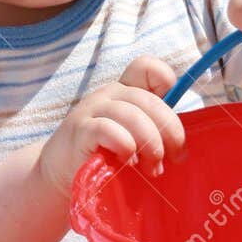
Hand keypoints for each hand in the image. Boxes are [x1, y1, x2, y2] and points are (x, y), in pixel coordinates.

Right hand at [38, 55, 185, 196]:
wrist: (61, 174)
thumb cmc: (103, 156)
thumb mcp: (131, 138)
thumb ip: (153, 132)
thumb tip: (180, 149)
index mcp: (124, 91)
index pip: (145, 67)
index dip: (165, 80)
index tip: (172, 117)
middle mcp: (109, 94)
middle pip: (149, 99)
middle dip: (169, 131)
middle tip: (174, 158)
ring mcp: (92, 110)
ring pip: (132, 115)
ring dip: (151, 144)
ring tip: (153, 168)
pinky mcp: (79, 131)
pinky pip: (107, 129)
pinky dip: (124, 145)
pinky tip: (127, 161)